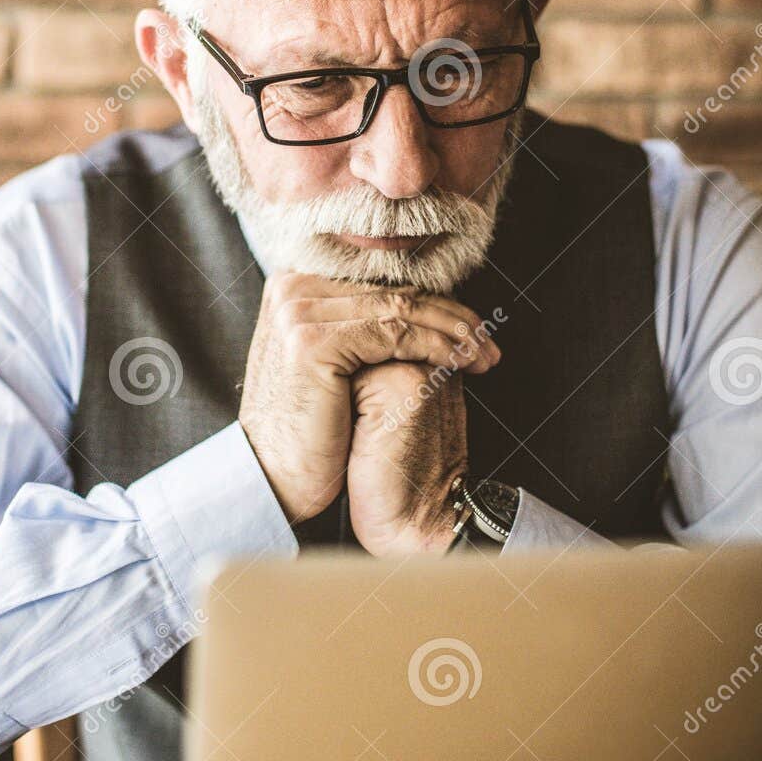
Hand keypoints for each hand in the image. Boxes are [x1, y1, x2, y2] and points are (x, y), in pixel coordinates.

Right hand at [239, 272, 497, 522]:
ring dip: (452, 332)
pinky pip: (394, 335)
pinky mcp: (312, 340)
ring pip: (398, 310)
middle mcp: (291, 287)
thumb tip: (422, 306)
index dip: (431, 304)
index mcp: (294, 284)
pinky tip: (462, 362)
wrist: (273, 476)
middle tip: (488, 343)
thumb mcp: (331, 363)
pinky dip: (437, 347)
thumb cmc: (308, 429)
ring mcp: (298, 311)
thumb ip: (358, 326)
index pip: (379, 284)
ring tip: (484, 355)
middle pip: (390, 292)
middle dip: (448, 318)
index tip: (472, 329)